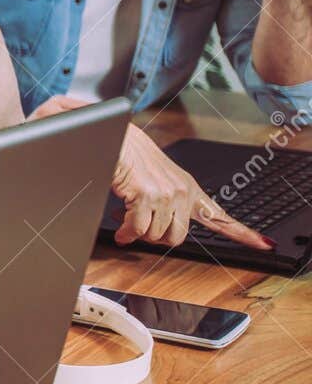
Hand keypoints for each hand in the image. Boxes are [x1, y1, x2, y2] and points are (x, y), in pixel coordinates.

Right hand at [110, 124, 271, 250]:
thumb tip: (146, 232)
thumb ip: (163, 205)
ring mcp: (167, 194)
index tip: (264, 244)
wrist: (118, 139)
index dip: (243, 233)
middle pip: (177, 237)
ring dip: (138, 234)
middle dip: (156, 238)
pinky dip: (126, 233)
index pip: (220, 216)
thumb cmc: (133, 158)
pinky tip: (121, 229)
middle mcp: (182, 192)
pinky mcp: (147, 195)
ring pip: (156, 235)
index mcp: (189, 189)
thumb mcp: (158, 181)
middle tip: (142, 229)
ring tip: (127, 224)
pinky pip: (137, 229)